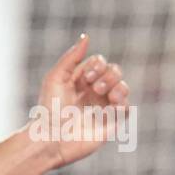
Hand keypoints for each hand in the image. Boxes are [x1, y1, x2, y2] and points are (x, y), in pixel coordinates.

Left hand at [33, 34, 129, 167]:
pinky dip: (124, 104)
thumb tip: (86, 36)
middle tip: (95, 87)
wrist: (50, 138)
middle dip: (109, 75)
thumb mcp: (56, 78)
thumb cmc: (49, 109)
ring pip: (123, 88)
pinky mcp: (109, 123)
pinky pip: (126, 109)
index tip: (86, 77)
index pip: (99, 62)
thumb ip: (72, 57)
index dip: (97, 65)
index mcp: (79, 80)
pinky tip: (114, 106)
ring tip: (110, 96)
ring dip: (119, 87)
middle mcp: (92, 92)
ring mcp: (101, 107)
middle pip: (114, 72)